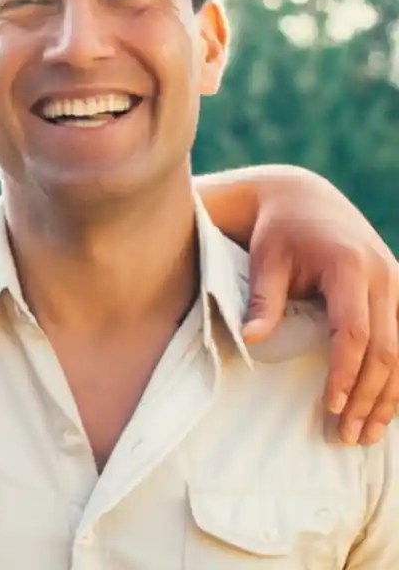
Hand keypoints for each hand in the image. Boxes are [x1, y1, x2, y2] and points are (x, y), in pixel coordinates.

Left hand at [241, 171, 398, 444]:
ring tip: (369, 434)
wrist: (305, 200)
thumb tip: (250, 340)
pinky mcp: (398, 293)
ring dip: (389, 395)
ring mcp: (397, 285)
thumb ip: (264, 301)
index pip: (354, 332)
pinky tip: (387, 408)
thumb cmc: (279, 234)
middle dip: (370, 396)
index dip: (346, 372)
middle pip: (386, 348)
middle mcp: (384, 277)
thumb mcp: (266, 261)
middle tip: (350, 435)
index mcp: (349, 268)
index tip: (332, 405)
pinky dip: (398, 377)